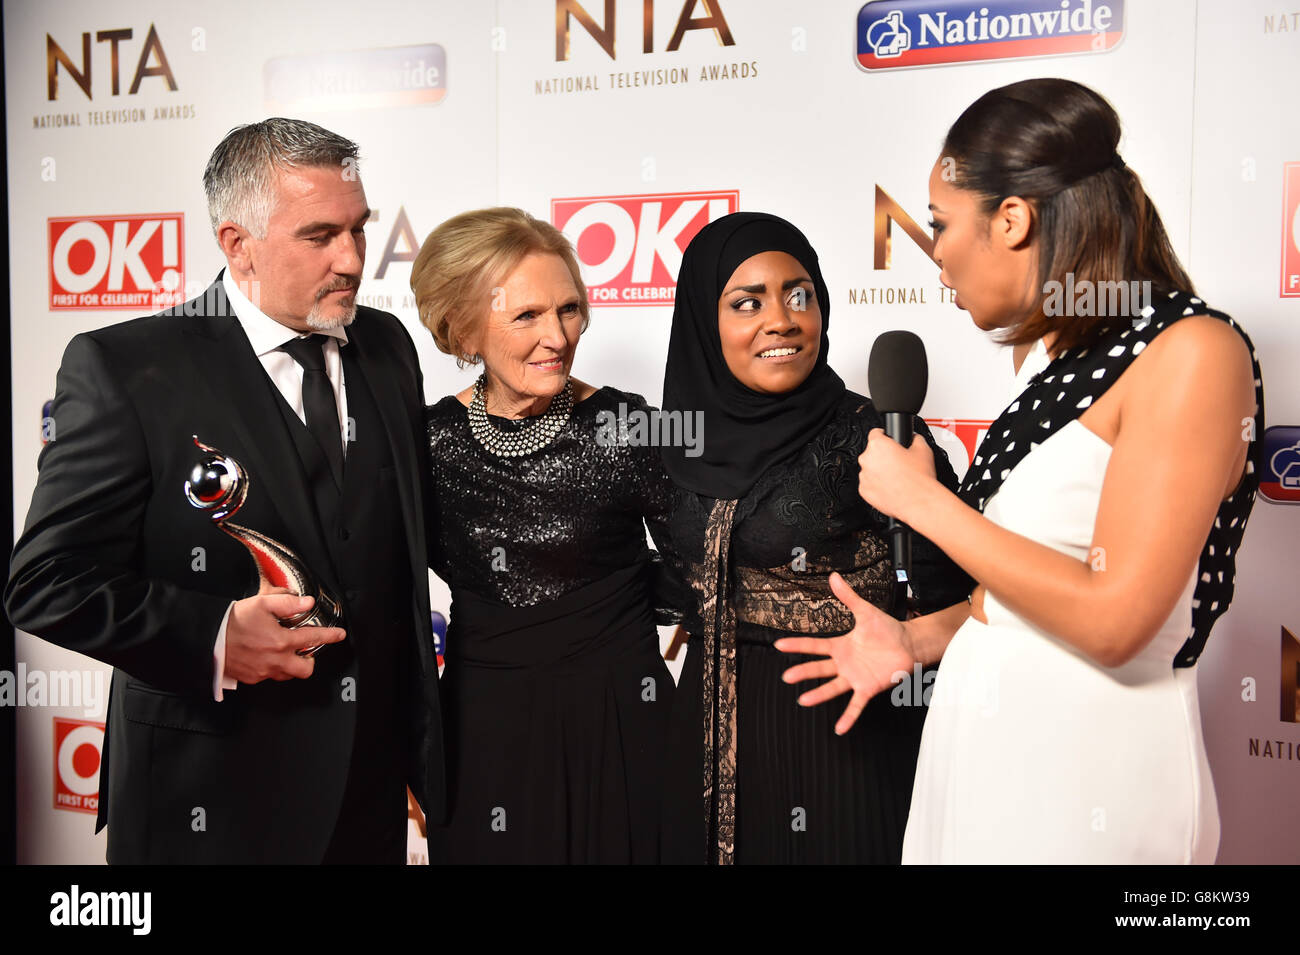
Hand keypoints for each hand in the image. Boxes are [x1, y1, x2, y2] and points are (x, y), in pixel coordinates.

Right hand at [224, 591, 345, 683]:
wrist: (206, 638)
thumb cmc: (231, 621)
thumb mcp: (261, 604)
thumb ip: (287, 603)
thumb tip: (307, 603)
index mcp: (281, 641)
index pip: (314, 638)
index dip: (330, 636)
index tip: (339, 635)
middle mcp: (275, 660)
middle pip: (306, 669)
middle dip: (310, 660)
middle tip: (305, 650)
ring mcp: (263, 671)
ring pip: (288, 675)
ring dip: (291, 665)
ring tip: (284, 652)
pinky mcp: (252, 678)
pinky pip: (269, 676)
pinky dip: (272, 668)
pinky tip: (266, 656)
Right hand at [774, 572, 913, 734]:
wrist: (909, 644)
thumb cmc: (887, 629)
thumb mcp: (865, 611)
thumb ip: (848, 597)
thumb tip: (834, 576)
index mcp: (840, 646)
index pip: (814, 646)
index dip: (797, 645)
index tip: (779, 644)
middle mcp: (844, 664)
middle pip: (819, 669)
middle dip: (803, 672)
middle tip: (787, 677)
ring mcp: (855, 677)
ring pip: (832, 687)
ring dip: (818, 695)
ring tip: (803, 701)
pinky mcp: (868, 688)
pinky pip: (856, 705)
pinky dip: (848, 717)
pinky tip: (840, 728)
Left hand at [857, 427, 936, 523]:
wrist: (919, 501)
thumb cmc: (919, 477)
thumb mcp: (923, 449)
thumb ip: (915, 438)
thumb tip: (913, 438)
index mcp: (878, 445)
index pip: (875, 433)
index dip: (884, 436)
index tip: (888, 440)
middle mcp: (867, 459)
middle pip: (872, 453)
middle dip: (883, 456)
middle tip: (898, 463)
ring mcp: (864, 476)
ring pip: (870, 469)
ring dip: (879, 472)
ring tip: (896, 477)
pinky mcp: (864, 491)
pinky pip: (869, 484)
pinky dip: (877, 485)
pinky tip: (891, 487)